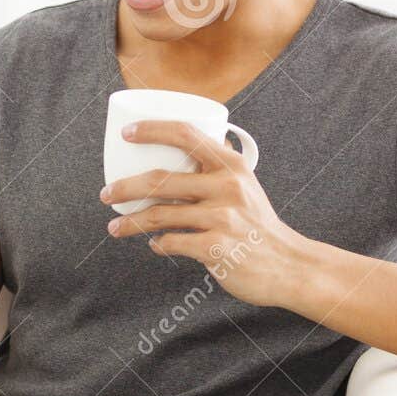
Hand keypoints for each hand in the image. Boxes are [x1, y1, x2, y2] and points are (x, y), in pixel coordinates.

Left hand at [99, 120, 306, 307]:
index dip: (153, 130)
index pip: (186, 135)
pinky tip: (154, 245)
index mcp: (232, 166)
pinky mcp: (216, 249)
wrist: (290, 265)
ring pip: (159, 216)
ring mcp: (221, 219)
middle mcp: (227, 188)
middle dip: (125, 187)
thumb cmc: (261, 225)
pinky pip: (172, 243)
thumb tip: (209, 137)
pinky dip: (158, 245)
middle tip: (106, 194)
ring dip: (130, 222)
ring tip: (115, 226)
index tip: (127, 133)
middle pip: (161, 180)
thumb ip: (225, 165)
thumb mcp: (249, 184)